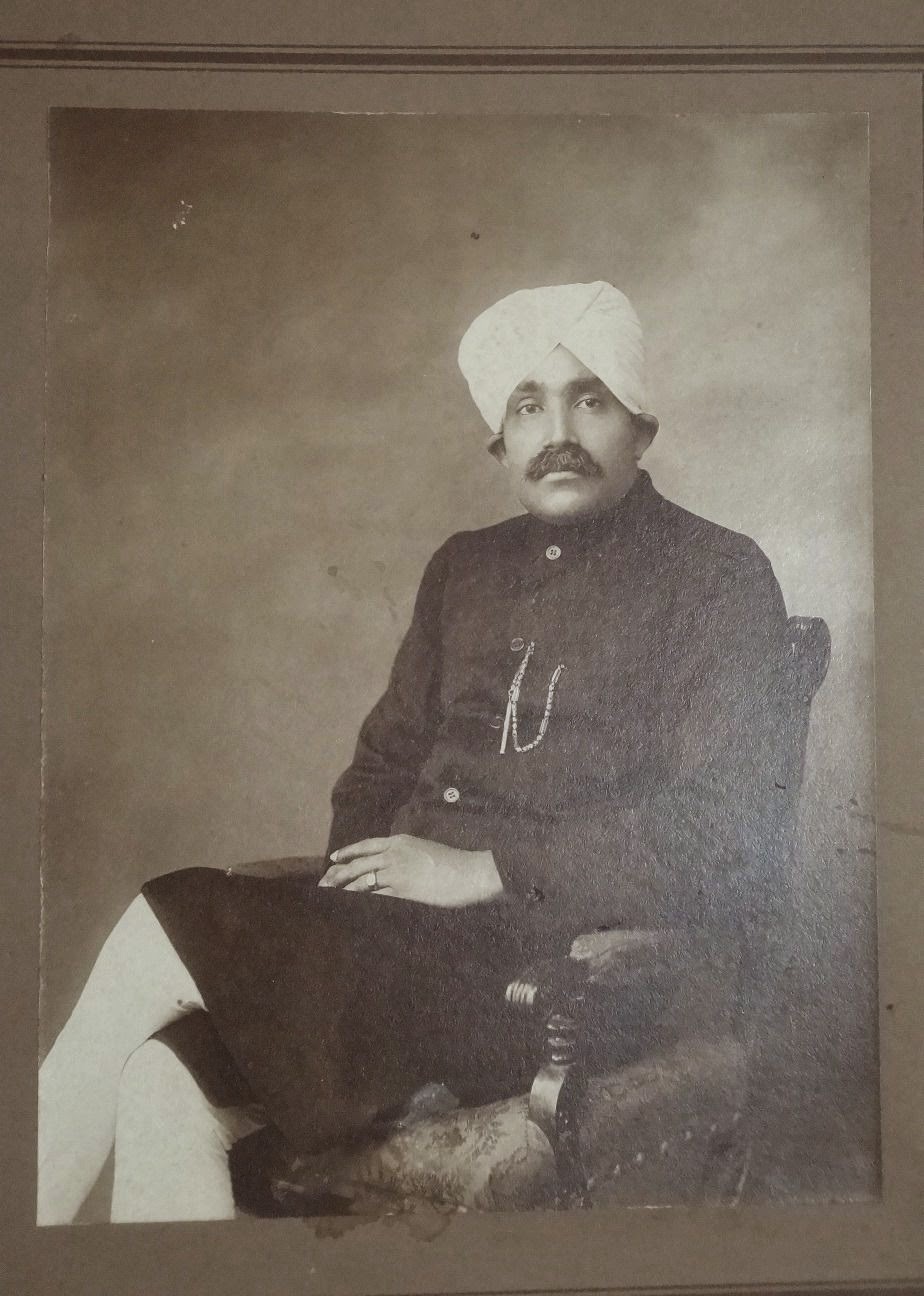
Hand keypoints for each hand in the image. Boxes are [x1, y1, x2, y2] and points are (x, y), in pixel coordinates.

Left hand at [318, 834, 503, 907]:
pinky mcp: (402, 890)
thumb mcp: (424, 849)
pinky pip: (376, 897)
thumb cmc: (452, 863)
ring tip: (330, 896)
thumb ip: (406, 853)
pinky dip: (361, 902)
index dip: (348, 852)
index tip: (334, 858)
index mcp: (400, 841)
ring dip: (343, 889)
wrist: (469, 872)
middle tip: (322, 883)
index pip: (366, 845)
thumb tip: (391, 862)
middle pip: (358, 863)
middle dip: (338, 874)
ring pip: (362, 880)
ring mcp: (397, 872)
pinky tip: (351, 907)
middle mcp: (394, 854)